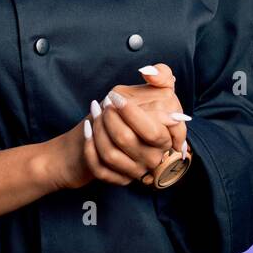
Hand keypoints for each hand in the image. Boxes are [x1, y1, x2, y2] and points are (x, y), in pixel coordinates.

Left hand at [85, 63, 189, 186]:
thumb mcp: (155, 87)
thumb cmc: (139, 107)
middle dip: (109, 118)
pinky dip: (89, 147)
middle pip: (126, 140)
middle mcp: (153, 157)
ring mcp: (136, 170)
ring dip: (97, 130)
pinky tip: (87, 130)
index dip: (130, 113)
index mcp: (165, 137)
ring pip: (110, 154)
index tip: (115, 98)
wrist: (118, 128)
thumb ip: (161, 76)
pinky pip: (99, 168)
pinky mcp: (119, 180)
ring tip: (95, 113)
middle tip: (104, 104)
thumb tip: (149, 73)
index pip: (151, 131)